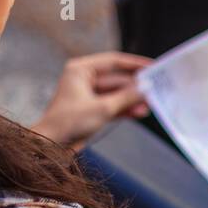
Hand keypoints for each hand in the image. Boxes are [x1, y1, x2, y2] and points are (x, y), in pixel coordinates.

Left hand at [31, 52, 153, 151]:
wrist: (52, 146)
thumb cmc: (69, 123)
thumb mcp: (103, 108)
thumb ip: (127, 97)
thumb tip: (146, 87)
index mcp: (81, 70)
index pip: (113, 61)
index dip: (134, 63)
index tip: (153, 66)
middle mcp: (84, 80)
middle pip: (117, 79)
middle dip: (135, 86)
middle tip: (156, 89)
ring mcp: (88, 96)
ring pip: (116, 94)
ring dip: (132, 100)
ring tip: (149, 105)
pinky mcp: (92, 110)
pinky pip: (112, 105)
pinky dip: (125, 109)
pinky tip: (139, 112)